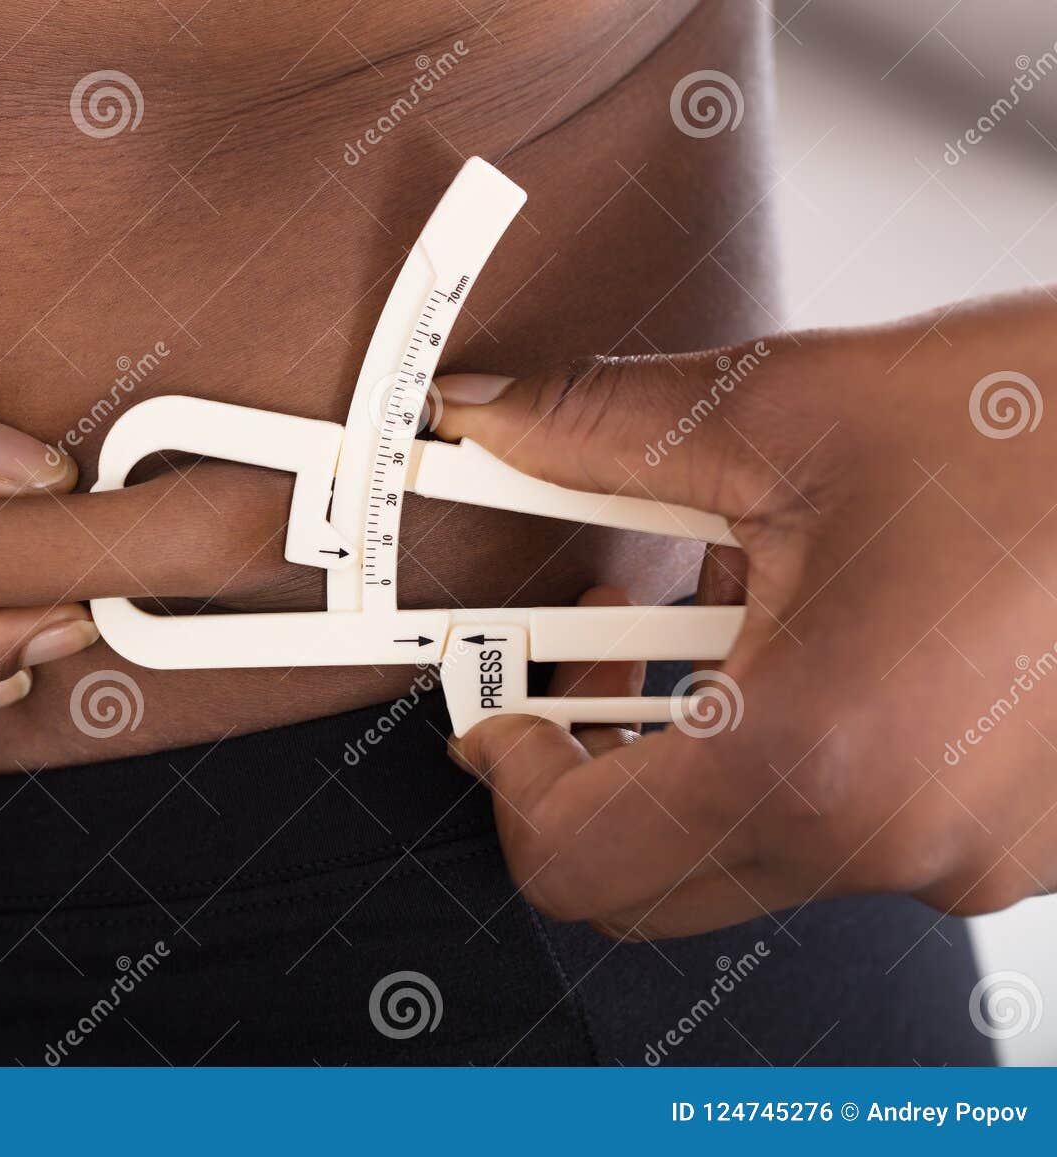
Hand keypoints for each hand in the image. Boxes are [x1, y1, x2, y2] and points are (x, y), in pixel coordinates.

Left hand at [435, 289, 1056, 937]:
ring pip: (754, 848)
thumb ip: (597, 432)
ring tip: (722, 605)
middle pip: (652, 874)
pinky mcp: (1021, 838)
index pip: (576, 858)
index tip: (495, 709)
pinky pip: (856, 829)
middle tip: (597, 645)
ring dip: (697, 745)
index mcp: (819, 761)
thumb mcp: (790, 410)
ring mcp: (973, 857)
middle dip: (592, 763)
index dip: (507, 779)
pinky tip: (825, 637)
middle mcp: (900, 846)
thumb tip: (487, 419)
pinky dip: (800, 751)